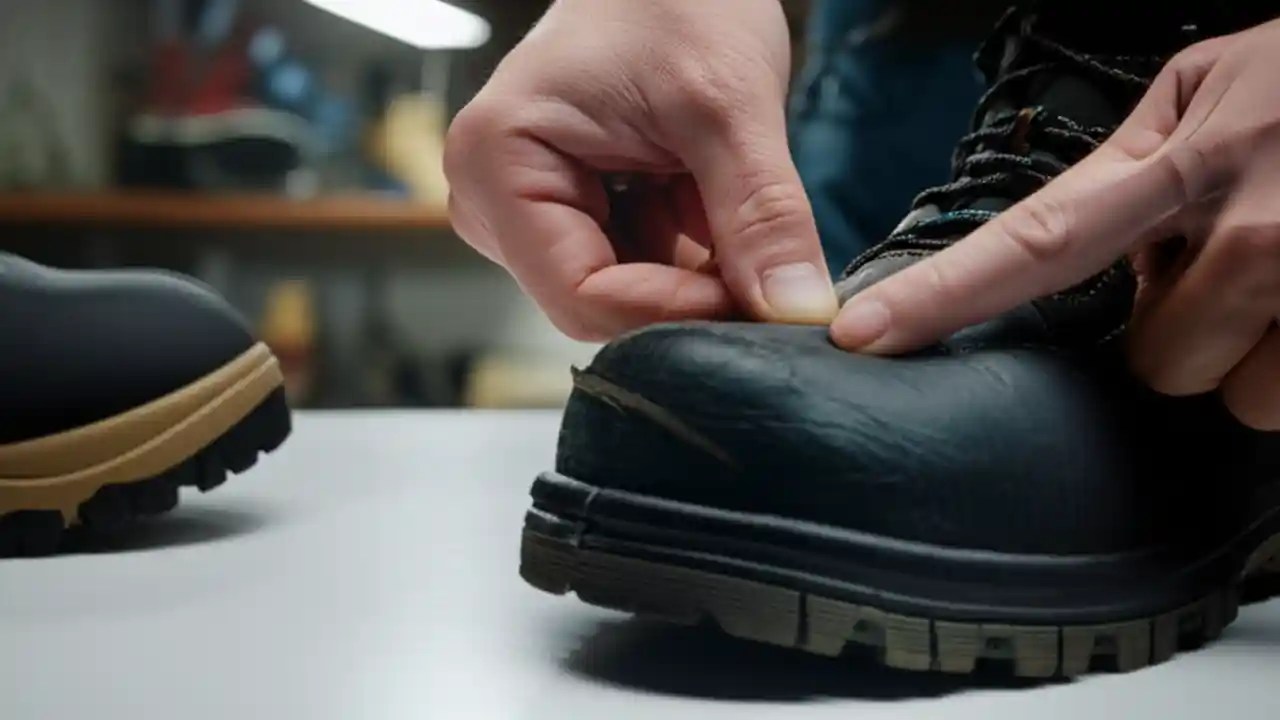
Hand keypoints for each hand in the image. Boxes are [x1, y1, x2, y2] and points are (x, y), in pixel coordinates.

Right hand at [445, 0, 836, 340]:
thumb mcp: (728, 104)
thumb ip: (761, 214)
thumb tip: (797, 313)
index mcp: (497, 163)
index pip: (581, 295)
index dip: (676, 312)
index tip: (760, 304)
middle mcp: (494, 201)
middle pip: (601, 304)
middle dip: (691, 297)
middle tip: (771, 272)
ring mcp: (530, 215)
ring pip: (628, 297)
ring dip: (699, 276)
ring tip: (738, 210)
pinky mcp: (571, 218)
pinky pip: (639, 273)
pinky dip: (695, 259)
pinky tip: (717, 208)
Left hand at [831, 21, 1279, 428]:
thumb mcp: (1216, 86)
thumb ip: (1133, 167)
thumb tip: (1070, 249)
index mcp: (1182, 160)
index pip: (1032, 241)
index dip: (939, 296)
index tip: (857, 336)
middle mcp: (1244, 224)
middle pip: (1156, 362)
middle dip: (1187, 331)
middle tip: (1237, 265)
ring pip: (1241, 396)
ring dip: (1261, 351)